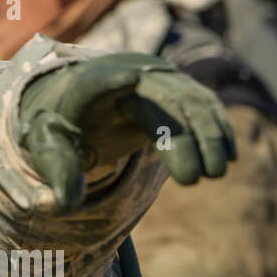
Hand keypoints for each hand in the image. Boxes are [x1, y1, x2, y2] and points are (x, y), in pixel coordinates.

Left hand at [19, 53, 235, 207]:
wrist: (85, 94)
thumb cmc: (65, 122)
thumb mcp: (49, 145)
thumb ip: (58, 168)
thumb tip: (67, 202)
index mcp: (86, 86)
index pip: (97, 83)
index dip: (111, 80)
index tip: (130, 78)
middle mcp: (126, 73)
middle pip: (158, 99)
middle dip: (180, 136)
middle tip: (192, 180)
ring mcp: (155, 77)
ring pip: (189, 99)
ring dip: (208, 134)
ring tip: (216, 174)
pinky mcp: (177, 86)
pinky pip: (202, 102)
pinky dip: (217, 127)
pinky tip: (227, 157)